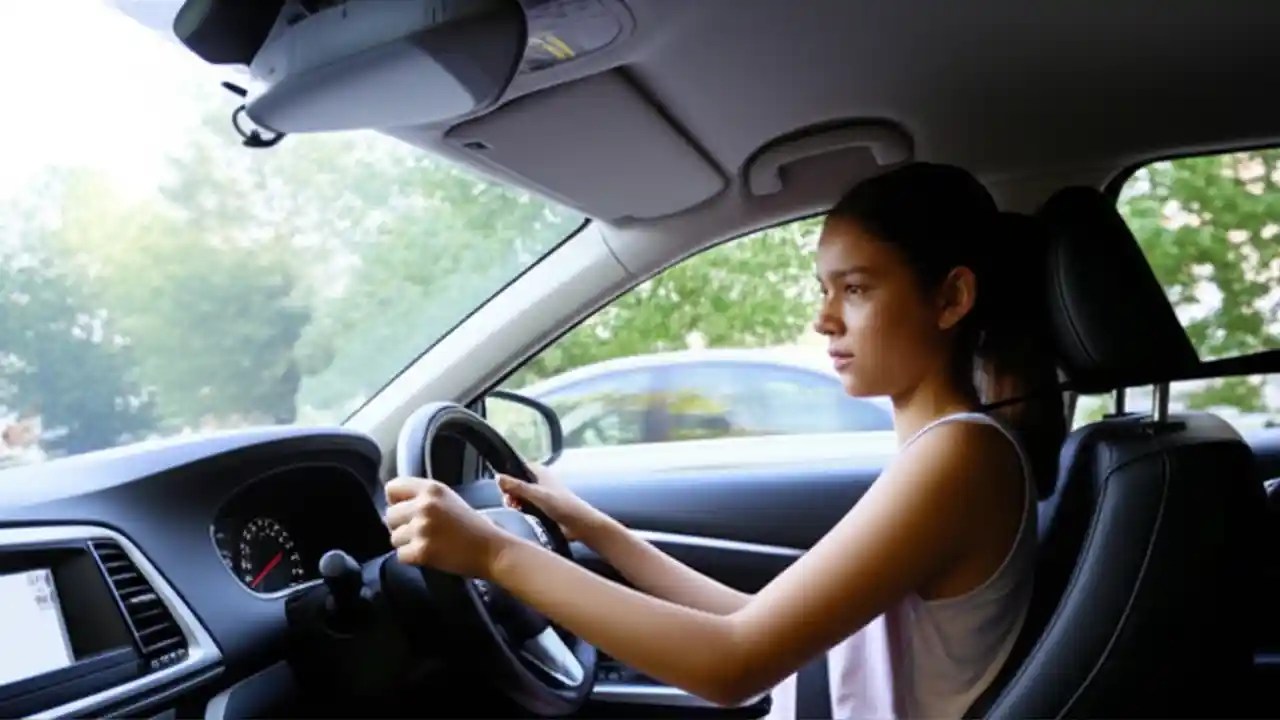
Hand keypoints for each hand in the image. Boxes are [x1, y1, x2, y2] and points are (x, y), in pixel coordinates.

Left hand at [384, 476, 514, 579]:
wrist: (492, 550)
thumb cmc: (473, 526)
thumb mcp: (449, 499)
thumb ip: (423, 498)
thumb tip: (393, 507)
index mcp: (431, 489)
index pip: (392, 488)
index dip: (396, 501)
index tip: (405, 510)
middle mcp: (424, 505)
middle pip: (389, 515)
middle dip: (401, 525)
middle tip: (421, 532)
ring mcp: (422, 528)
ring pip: (394, 537)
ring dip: (407, 543)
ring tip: (430, 543)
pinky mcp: (422, 551)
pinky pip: (401, 555)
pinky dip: (413, 558)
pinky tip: (431, 554)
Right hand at [498, 464, 604, 542]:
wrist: (578, 524)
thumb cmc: (561, 505)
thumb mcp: (536, 494)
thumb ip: (517, 486)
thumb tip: (498, 477)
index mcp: (540, 472)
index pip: (519, 466)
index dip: (509, 473)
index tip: (502, 484)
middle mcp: (540, 481)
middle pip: (517, 482)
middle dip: (510, 490)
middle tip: (509, 500)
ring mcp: (541, 494)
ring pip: (520, 494)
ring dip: (514, 500)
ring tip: (514, 506)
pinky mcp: (541, 507)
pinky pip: (526, 505)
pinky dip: (521, 507)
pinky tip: (520, 512)